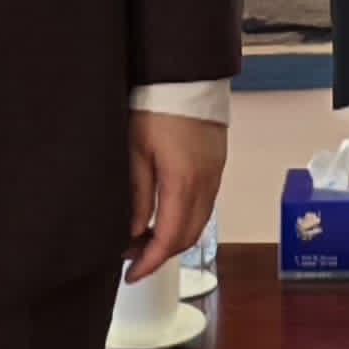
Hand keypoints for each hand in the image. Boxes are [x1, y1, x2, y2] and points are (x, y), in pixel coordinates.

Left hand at [128, 113, 224, 282]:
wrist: (184, 73)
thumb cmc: (155, 106)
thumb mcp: (134, 151)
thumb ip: (136, 194)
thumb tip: (131, 232)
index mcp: (183, 182)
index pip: (169, 238)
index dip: (150, 262)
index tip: (132, 275)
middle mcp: (206, 183)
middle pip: (188, 236)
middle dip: (162, 254)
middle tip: (134, 259)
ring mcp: (215, 173)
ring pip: (199, 222)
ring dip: (174, 237)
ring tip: (145, 240)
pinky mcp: (217, 164)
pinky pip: (205, 204)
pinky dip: (185, 219)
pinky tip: (164, 215)